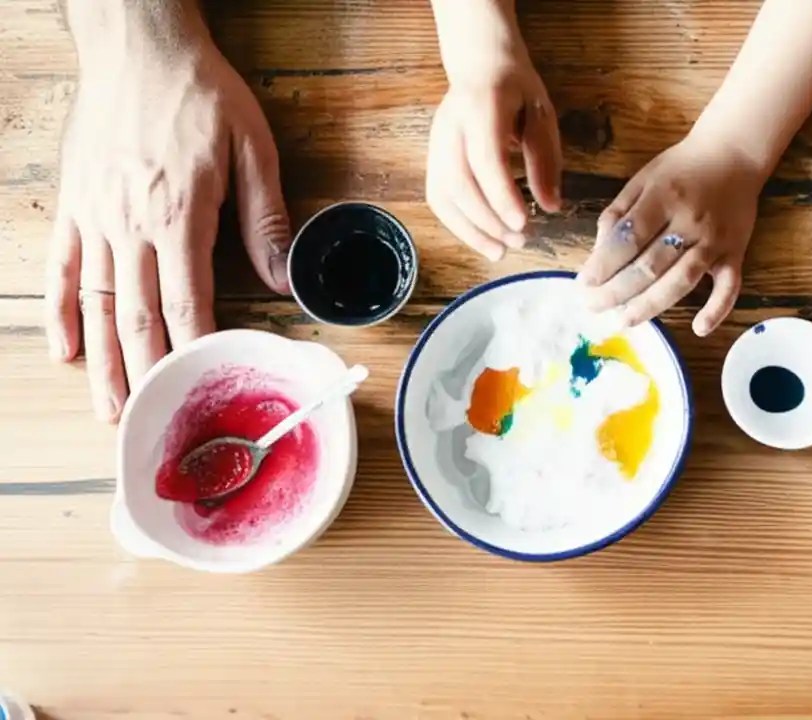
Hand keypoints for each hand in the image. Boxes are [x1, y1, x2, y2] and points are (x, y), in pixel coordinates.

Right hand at [46, 2, 289, 421]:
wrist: (139, 46)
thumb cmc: (200, 94)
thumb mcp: (252, 148)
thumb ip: (265, 218)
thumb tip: (282, 278)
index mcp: (179, 215)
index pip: (187, 302)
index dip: (195, 349)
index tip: (202, 386)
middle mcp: (130, 224)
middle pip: (137, 316)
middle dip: (146, 374)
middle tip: (149, 422)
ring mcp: (95, 217)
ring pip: (97, 304)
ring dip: (103, 361)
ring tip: (108, 407)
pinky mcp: (74, 205)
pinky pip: (62, 269)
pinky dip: (60, 312)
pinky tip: (65, 348)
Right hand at [426, 56, 561, 260]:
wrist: (479, 66)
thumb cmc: (517, 90)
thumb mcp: (542, 114)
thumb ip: (545, 159)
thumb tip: (551, 206)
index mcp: (481, 107)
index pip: (484, 158)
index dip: (501, 194)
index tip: (524, 222)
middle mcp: (450, 126)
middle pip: (458, 181)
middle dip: (488, 220)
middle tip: (520, 240)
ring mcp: (435, 143)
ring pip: (442, 195)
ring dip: (471, 229)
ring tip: (501, 250)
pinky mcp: (431, 158)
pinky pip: (437, 198)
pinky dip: (458, 224)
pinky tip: (483, 239)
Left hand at [578, 136, 761, 336]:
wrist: (734, 154)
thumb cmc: (681, 169)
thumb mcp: (643, 179)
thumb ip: (619, 213)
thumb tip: (599, 255)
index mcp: (662, 197)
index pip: (628, 238)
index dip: (603, 264)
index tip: (584, 284)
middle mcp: (689, 221)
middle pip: (650, 265)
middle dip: (617, 291)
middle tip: (593, 307)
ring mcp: (715, 240)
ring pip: (682, 280)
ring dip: (651, 304)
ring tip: (624, 320)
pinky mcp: (736, 253)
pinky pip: (730, 286)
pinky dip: (717, 309)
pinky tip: (699, 328)